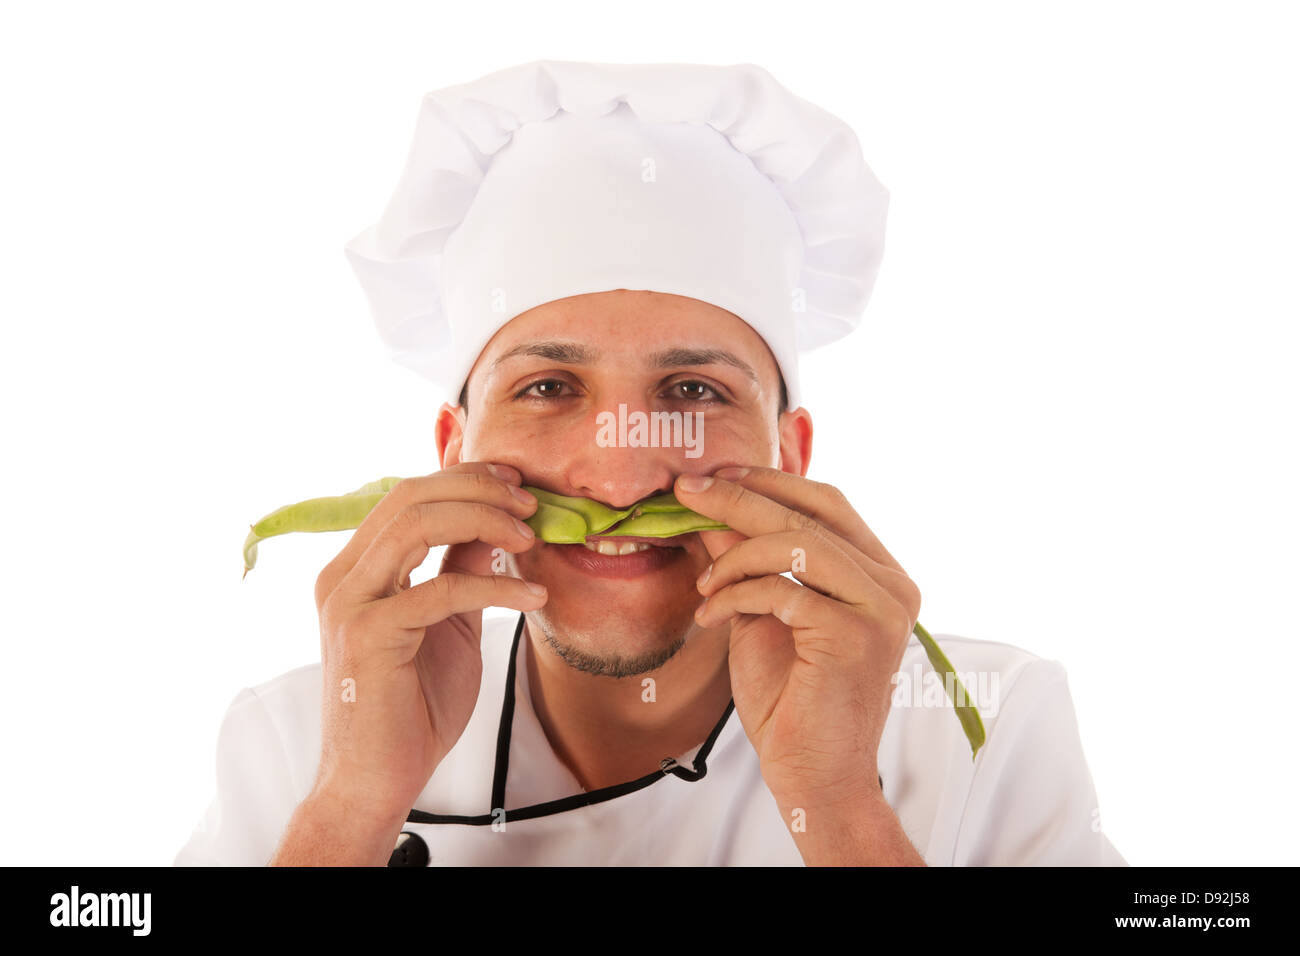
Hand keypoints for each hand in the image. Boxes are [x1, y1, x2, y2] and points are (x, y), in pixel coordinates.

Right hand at [309, 462, 546, 819]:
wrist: (379, 779)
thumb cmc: (413, 707)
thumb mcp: (451, 625)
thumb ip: (464, 573)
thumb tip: (497, 528)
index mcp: (357, 569)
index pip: (408, 496)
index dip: (465, 479)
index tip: (517, 484)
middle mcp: (342, 576)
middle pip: (410, 496)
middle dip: (478, 488)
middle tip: (531, 504)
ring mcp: (349, 603)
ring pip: (417, 525)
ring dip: (484, 520)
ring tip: (531, 537)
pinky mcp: (368, 634)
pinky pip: (442, 589)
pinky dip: (497, 585)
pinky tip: (533, 594)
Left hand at [677, 467, 920, 816]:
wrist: (810, 775)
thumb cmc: (788, 698)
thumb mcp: (759, 612)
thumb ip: (744, 559)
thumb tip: (708, 503)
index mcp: (879, 573)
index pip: (827, 502)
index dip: (769, 480)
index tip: (713, 474)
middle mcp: (892, 586)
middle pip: (808, 516)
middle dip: (738, 497)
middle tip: (684, 491)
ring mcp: (881, 611)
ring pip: (796, 544)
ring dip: (733, 556)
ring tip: (703, 586)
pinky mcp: (857, 638)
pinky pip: (782, 591)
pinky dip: (736, 595)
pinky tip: (710, 615)